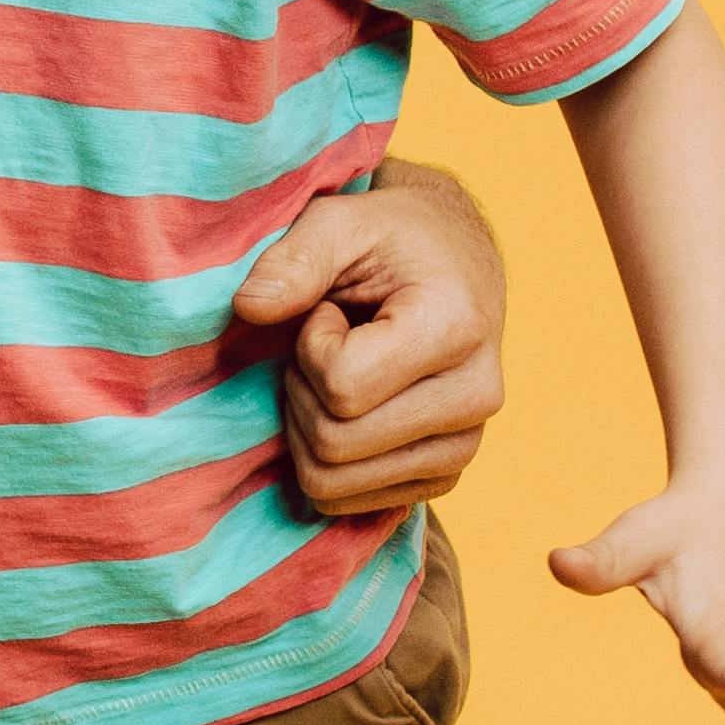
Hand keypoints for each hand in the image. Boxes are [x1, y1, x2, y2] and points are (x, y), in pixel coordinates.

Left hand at [234, 164, 508, 517]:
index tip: (328, 311)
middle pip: (333, 444)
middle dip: (303, 391)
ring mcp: (464, 447)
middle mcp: (475, 398)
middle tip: (326, 343)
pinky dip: (326, 459)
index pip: (342, 388)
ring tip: (339, 372)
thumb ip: (292, 259)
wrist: (455, 268)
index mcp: (456, 330)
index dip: (311, 348)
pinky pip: (346, 502)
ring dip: (310, 426)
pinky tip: (353, 406)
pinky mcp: (444, 476)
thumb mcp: (338, 222)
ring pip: (334, 484)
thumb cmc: (390, 241)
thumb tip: (249, 308)